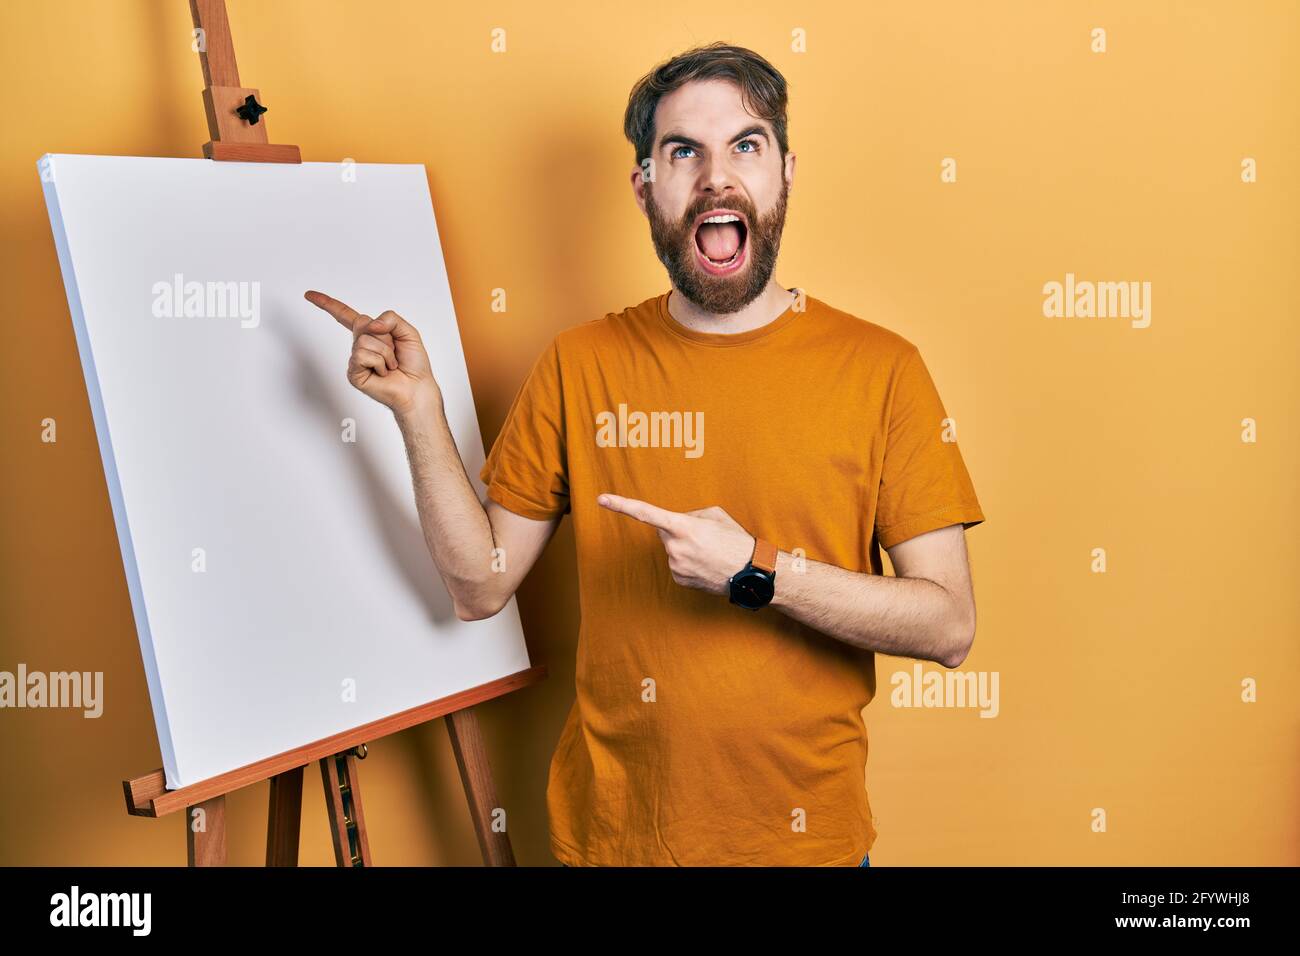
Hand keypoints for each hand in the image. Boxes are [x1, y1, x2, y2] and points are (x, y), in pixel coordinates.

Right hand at [305, 290, 439, 416]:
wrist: (417, 387)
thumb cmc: (414, 363)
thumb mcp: (408, 331)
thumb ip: (391, 318)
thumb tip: (370, 324)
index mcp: (371, 334)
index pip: (346, 316)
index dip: (328, 304)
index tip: (309, 295)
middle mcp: (360, 345)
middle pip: (362, 323)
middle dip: (384, 335)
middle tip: (393, 352)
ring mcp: (355, 359)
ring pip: (364, 340)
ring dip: (384, 352)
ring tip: (390, 365)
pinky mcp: (353, 372)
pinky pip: (362, 355)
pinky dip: (379, 362)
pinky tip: (383, 372)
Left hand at [597, 493, 754, 594]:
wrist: (750, 572)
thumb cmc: (735, 540)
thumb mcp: (715, 515)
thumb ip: (690, 515)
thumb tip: (677, 523)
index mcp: (682, 526)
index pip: (646, 513)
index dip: (621, 505)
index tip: (601, 499)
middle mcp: (675, 547)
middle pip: (664, 531)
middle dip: (678, 530)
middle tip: (703, 536)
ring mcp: (675, 565)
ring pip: (671, 549)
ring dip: (685, 547)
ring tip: (708, 552)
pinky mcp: (679, 579)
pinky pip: (676, 564)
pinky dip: (688, 562)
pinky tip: (705, 563)